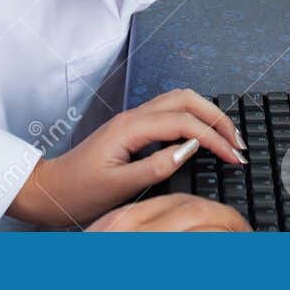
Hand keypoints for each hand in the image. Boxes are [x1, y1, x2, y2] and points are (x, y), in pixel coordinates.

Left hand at [6, 89, 245, 227]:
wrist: (51, 188)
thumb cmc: (78, 190)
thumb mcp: (119, 186)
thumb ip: (156, 166)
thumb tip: (189, 149)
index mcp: (131, 127)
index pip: (184, 122)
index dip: (214, 138)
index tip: (234, 156)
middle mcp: (133, 116)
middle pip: (187, 99)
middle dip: (217, 118)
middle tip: (238, 143)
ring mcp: (133, 119)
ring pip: (180, 100)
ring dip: (207, 114)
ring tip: (228, 137)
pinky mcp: (133, 127)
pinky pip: (170, 111)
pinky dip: (193, 118)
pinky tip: (203, 135)